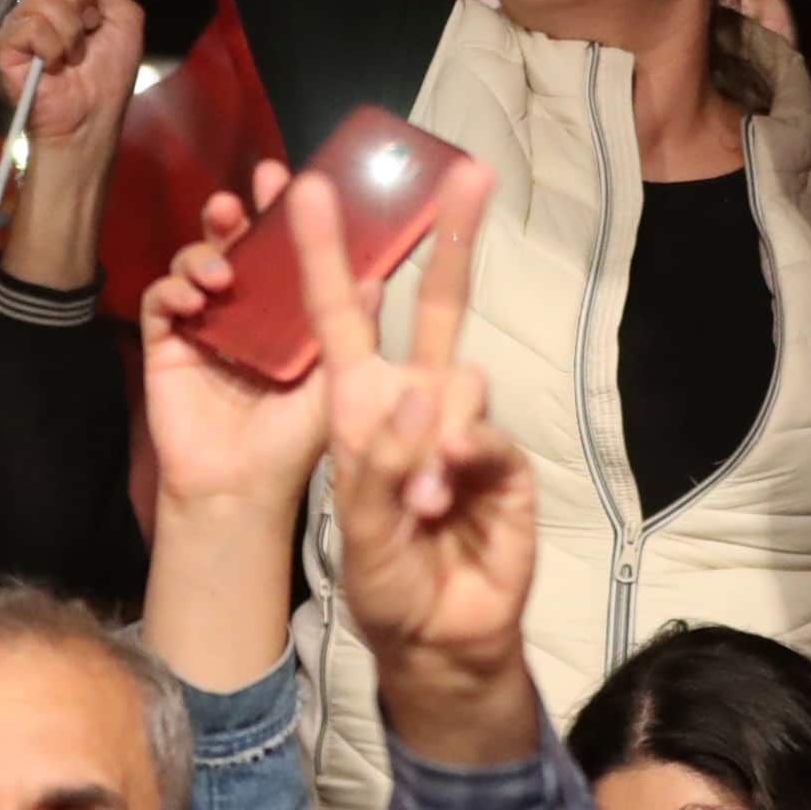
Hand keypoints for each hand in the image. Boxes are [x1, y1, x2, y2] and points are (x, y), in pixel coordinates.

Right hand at [0, 0, 145, 158]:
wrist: (93, 116)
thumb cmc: (109, 72)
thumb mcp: (124, 18)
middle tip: (89, 27)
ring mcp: (19, 19)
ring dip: (71, 31)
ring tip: (75, 55)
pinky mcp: (5, 45)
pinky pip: (29, 25)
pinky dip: (53, 47)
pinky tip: (56, 66)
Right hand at [136, 162, 330, 512]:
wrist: (242, 490)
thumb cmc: (294, 441)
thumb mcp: (336, 385)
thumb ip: (354, 331)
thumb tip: (379, 276)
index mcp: (285, 310)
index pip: (282, 247)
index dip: (279, 210)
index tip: (282, 176)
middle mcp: (243, 307)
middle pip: (232, 241)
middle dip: (233, 214)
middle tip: (238, 202)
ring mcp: (202, 323)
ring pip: (194, 261)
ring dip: (204, 251)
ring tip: (222, 270)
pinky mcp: (166, 344)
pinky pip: (161, 300)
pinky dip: (173, 288)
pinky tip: (193, 298)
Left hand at [298, 166, 539, 765]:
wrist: (438, 638)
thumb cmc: (385, 576)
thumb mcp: (357, 523)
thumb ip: (380, 461)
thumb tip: (423, 392)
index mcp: (360, 405)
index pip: (340, 314)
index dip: (319, 252)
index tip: (306, 185)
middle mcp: (413, 401)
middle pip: (435, 304)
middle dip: (451, 237)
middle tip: (471, 172)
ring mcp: (464, 427)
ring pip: (458, 377)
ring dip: (429, 441)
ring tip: (418, 506)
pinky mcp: (504, 460)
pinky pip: (486, 436)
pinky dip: (462, 467)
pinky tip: (447, 504)